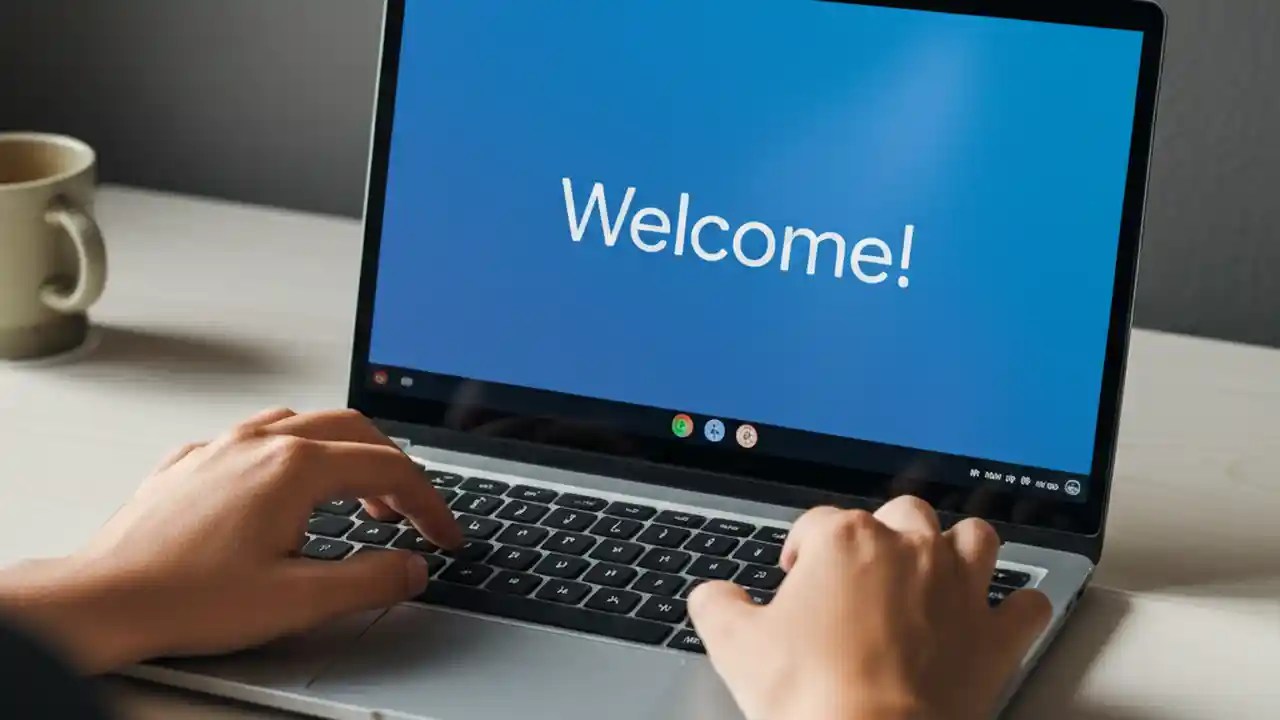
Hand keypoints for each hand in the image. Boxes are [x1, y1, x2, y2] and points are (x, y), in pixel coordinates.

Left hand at [0, 408, 461, 672]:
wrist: (102, 601)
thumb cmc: (187, 598)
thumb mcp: (298, 599)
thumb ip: (370, 580)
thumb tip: (411, 568)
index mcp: (295, 467)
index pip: (389, 468)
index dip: (429, 503)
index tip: (443, 534)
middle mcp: (260, 444)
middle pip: (353, 431)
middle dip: (393, 469)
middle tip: (409, 512)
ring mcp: (222, 448)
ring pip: (303, 424)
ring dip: (343, 454)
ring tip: (355, 493)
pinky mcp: (191, 464)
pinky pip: (253, 438)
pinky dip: (289, 454)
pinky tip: (282, 487)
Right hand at [688, 497, 1051, 719]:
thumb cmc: (810, 694)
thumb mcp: (735, 646)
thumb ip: (719, 606)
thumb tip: (713, 596)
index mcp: (845, 542)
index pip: (818, 521)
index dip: (801, 546)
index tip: (796, 575)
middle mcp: (908, 550)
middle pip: (903, 511)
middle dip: (884, 532)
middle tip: (865, 569)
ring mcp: (958, 590)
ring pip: (975, 537)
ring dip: (959, 549)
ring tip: (939, 570)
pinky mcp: (995, 638)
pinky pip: (1027, 605)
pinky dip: (1018, 608)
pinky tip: (1002, 616)